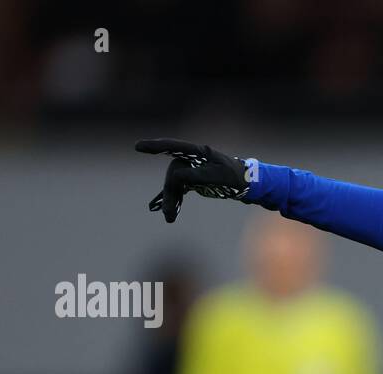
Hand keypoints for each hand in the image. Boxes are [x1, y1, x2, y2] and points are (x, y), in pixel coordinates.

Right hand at [134, 139, 251, 222]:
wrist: (245, 183)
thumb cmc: (233, 177)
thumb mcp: (218, 177)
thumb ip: (197, 176)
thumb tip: (175, 177)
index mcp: (198, 153)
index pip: (173, 147)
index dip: (155, 146)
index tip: (138, 147)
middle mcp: (191, 159)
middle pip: (173, 174)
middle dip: (169, 193)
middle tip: (168, 213)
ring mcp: (190, 169)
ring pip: (174, 184)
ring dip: (170, 200)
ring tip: (169, 218)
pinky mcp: (191, 180)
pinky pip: (179, 190)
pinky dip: (175, 201)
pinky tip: (171, 214)